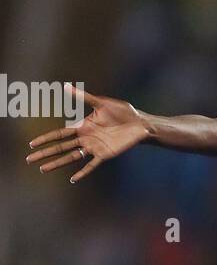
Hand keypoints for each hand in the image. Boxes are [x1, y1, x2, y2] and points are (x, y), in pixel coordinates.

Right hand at [26, 86, 148, 183]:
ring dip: (57, 163)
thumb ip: (83, 97)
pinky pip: (91, 165)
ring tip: (43, 169)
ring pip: (71, 157)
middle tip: (29, 159)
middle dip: (45, 153)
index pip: (59, 134)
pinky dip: (82, 172)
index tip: (32, 144)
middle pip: (60, 147)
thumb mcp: (102, 103)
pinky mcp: (105, 154)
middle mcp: (85, 139)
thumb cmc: (122, 112)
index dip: (45, 139)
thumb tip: (66, 86)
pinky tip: (73, 179)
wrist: (140, 123)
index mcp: (82, 126)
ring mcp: (94, 148)